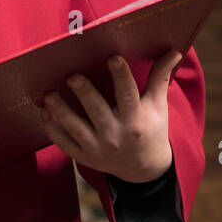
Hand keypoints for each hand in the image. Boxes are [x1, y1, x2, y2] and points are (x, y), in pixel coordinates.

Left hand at [40, 50, 181, 183]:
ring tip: (49, 94)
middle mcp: (116, 135)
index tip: (113, 58)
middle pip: (97, 111)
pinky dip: (52, 129)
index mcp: (136, 120)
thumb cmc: (150, 130)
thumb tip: (176, 50)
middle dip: (85, 93)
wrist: (144, 171)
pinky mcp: (85, 157)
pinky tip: (45, 112)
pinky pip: (64, 144)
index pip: (128, 95)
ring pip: (75, 128)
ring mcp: (98, 148)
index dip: (121, 76)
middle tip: (72, 76)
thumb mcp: (158, 106)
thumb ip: (160, 77)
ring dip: (61, 111)